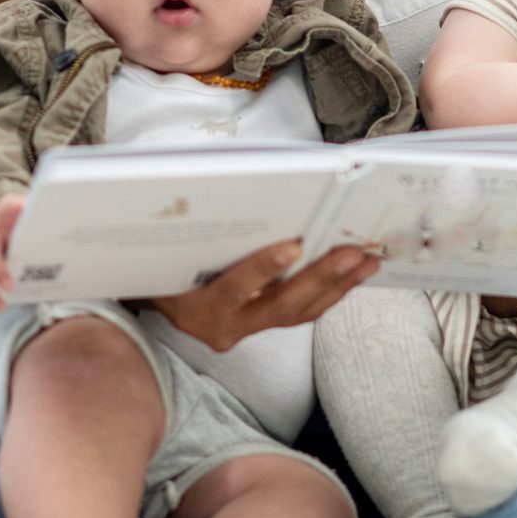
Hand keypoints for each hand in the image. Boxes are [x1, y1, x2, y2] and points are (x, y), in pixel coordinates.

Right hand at [148, 240, 374, 352]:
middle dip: (320, 277)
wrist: (149, 296)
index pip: (231, 289)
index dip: (262, 270)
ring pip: (297, 314)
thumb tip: (243, 185)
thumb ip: (203, 229)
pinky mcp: (260, 329)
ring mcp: (243, 331)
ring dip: (337, 285)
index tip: (292, 246)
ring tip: (367, 261)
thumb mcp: (170, 248)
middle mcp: (221, 326)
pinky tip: (353, 273)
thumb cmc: (161, 261)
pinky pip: (301, 315)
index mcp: (193, 306)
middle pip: (279, 306)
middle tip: (353, 253)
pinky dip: (329, 292)